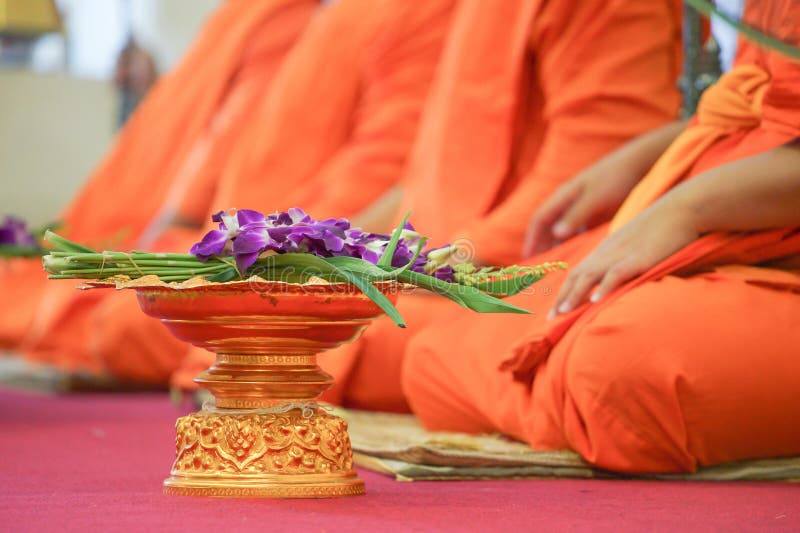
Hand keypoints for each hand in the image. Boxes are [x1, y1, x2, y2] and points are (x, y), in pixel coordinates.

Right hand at [523, 148, 646, 255]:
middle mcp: (567, 201)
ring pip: (561, 230)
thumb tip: (556, 233)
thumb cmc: (617, 178)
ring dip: (555, 247)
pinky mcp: (593, 211)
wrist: (640, 163)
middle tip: (537, 269)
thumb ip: (576, 215)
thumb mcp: (595, 198)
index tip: (528, 259)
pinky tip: (575, 257)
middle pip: (547, 227)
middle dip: (540, 246)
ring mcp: (580, 206)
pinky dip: (571, 243)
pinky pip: (577, 231)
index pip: (539, 220)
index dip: (532, 240)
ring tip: (553, 267)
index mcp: (563, 196)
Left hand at [550, 199, 698, 316]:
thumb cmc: (663, 228)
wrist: (682, 209)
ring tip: (563, 313)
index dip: (564, 291)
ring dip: (575, 295)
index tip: (555, 310)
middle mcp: (607, 253)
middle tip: (550, 319)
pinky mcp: (638, 258)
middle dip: (562, 298)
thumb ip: (622, 260)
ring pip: (590, 276)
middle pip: (577, 275)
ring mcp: (621, 255)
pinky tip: (595, 301)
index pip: (578, 272)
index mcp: (606, 250)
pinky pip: (616, 274)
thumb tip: (616, 279)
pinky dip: (604, 287)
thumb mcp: (635, 245)